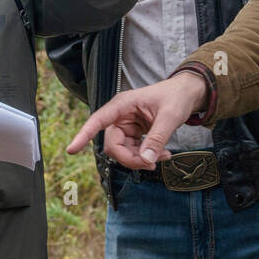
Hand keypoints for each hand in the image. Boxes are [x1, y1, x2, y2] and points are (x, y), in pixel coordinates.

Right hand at [67, 72, 207, 168]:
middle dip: (130, 158)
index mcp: (122, 104)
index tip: (71, 150)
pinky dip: (145, 157)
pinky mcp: (133, 134)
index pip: (98, 120)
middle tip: (152, 164)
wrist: (186, 94)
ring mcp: (126, 125)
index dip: (83, 135)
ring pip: (122, 151)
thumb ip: (157, 138)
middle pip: (113, 145)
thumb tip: (145, 160)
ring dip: (140, 159)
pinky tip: (162, 154)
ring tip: (163, 157)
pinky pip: (132, 151)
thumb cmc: (176, 97)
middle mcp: (120, 116)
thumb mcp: (170, 116)